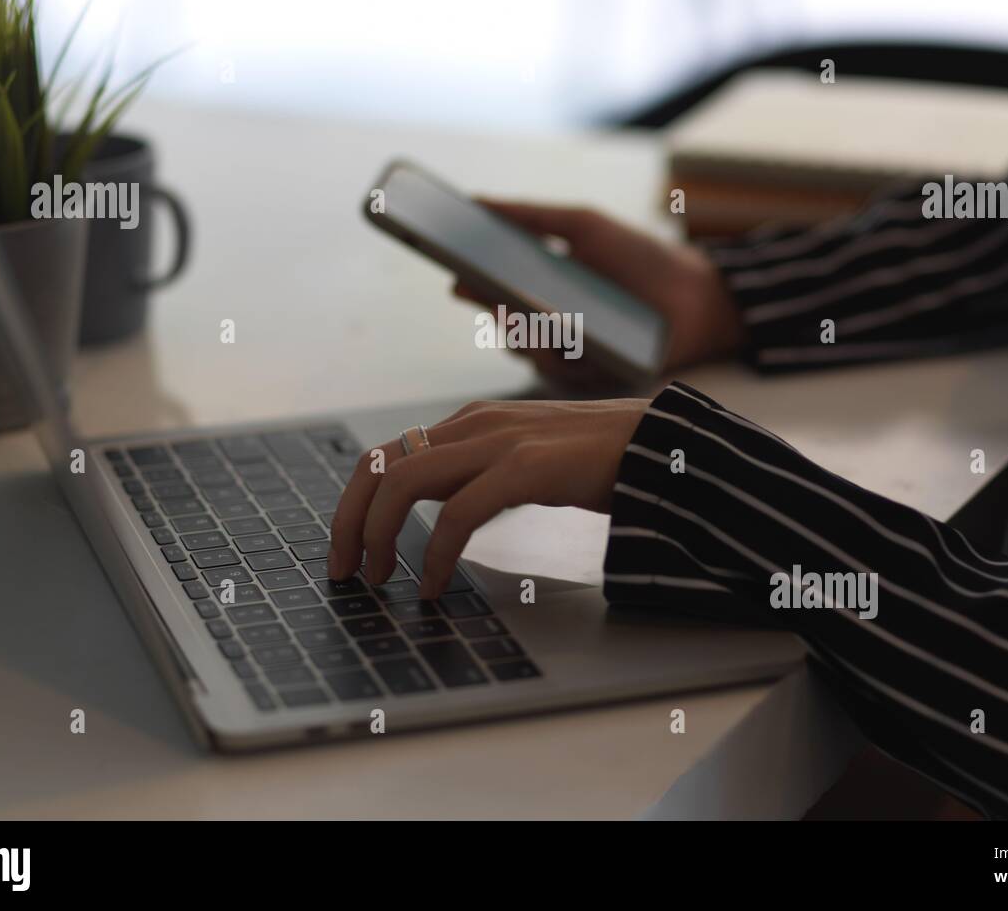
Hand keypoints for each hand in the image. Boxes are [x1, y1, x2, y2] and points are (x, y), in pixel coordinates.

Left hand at [328, 397, 649, 596]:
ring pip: (402, 483)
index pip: (386, 456)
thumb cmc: (596, 462)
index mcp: (469, 423)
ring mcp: (499, 441)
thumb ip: (481, 474)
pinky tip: (431, 585)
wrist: (663, 443)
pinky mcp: (526, 467)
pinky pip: (457, 514)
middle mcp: (474, 425)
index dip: (353, 504)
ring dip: (376, 536)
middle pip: (378, 465)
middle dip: (348, 522)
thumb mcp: (523, 460)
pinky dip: (433, 554)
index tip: (348, 550)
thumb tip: (439, 512)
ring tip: (378, 580)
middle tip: (345, 571)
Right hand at [455, 200, 742, 386]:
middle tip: (476, 288)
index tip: (449, 263)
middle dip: (486, 303)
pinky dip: (557, 352)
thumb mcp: (583, 226)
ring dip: (521, 330)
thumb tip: (476, 200)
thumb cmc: (639, 257)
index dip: (467, 277)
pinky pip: (559, 370)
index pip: (489, 283)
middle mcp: (545, 321)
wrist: (698, 295)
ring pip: (524, 348)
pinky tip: (562, 333)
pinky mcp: (589, 375)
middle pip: (499, 318)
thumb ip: (530, 215)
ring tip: (521, 309)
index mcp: (538, 284)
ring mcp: (565, 351)